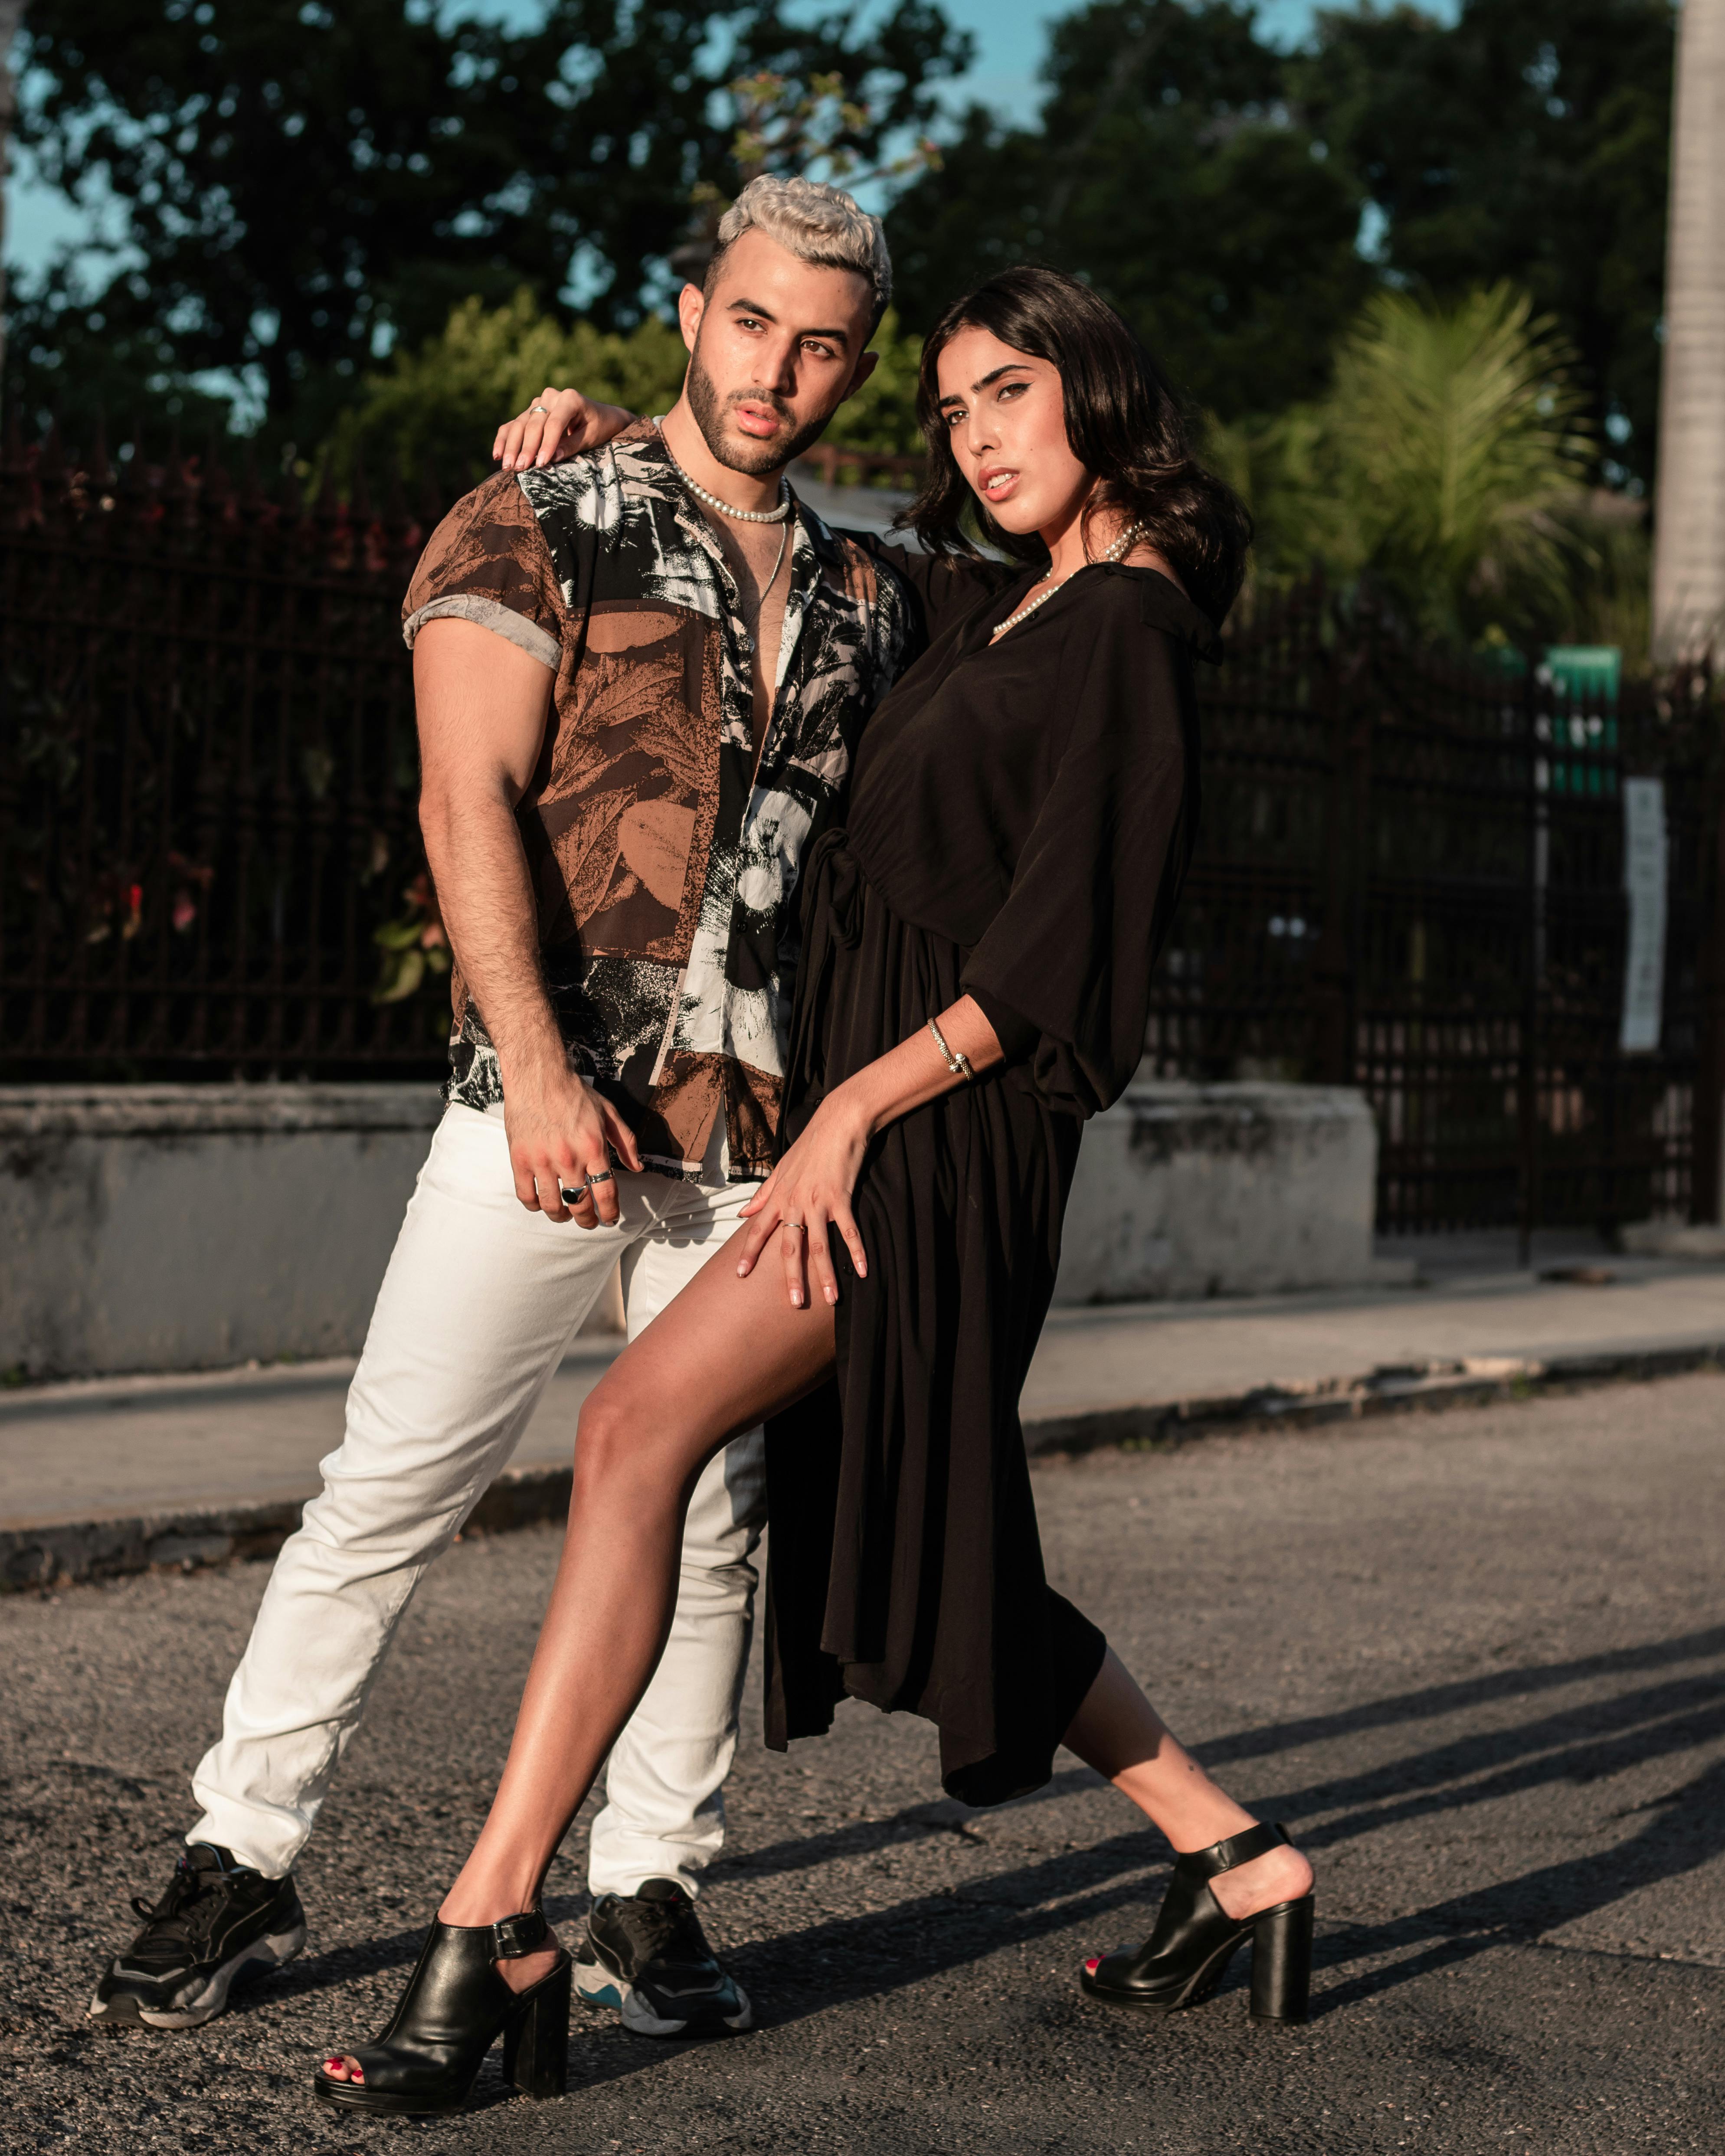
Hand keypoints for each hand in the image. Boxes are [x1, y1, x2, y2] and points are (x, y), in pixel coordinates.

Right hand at [493, 388, 637, 472]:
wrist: (600, 416)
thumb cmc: (599, 427)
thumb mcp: (591, 437)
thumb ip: (572, 445)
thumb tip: (552, 458)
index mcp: (570, 399)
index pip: (553, 423)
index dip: (546, 444)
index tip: (541, 464)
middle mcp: (551, 397)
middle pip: (534, 423)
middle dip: (526, 448)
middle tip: (519, 468)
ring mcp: (538, 403)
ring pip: (520, 424)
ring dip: (512, 446)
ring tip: (507, 467)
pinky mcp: (530, 412)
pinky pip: (513, 425)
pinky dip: (504, 439)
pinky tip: (497, 455)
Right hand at [503, 1059, 642, 1225]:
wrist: (538, 1077)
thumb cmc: (574, 1094)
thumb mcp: (609, 1113)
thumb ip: (626, 1142)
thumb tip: (637, 1167)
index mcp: (593, 1148)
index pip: (606, 1193)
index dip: (610, 1212)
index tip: (611, 1219)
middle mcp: (569, 1158)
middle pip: (580, 1204)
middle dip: (587, 1220)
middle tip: (589, 1222)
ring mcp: (542, 1161)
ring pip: (553, 1205)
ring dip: (562, 1217)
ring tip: (566, 1215)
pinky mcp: (520, 1160)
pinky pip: (526, 1195)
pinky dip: (535, 1206)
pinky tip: (542, 1204)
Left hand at [735, 1091, 869, 1307]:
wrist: (837, 1123)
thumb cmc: (808, 1147)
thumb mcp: (780, 1170)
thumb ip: (762, 1195)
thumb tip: (741, 1214)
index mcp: (779, 1197)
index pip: (758, 1229)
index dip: (748, 1252)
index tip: (738, 1275)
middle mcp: (795, 1202)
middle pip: (790, 1247)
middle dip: (791, 1277)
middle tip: (792, 1303)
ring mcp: (818, 1201)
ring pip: (821, 1245)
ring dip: (826, 1275)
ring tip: (830, 1299)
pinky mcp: (841, 1197)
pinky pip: (849, 1230)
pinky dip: (857, 1251)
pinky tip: (863, 1271)